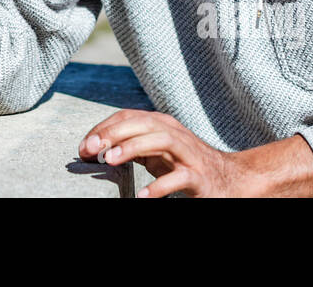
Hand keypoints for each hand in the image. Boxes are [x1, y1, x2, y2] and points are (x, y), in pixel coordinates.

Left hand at [79, 110, 253, 197]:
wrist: (230, 180)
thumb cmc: (184, 165)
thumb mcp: (156, 151)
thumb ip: (131, 145)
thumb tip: (93, 148)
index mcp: (162, 124)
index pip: (127, 117)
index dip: (103, 128)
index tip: (83, 147)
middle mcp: (175, 134)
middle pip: (142, 123)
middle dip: (113, 133)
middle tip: (90, 150)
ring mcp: (188, 154)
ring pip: (161, 141)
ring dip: (133, 148)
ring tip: (110, 161)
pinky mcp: (199, 177)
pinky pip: (179, 179)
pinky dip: (160, 186)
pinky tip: (143, 196)